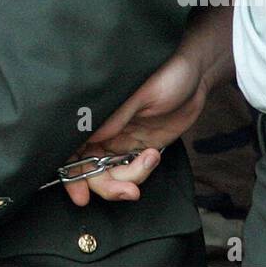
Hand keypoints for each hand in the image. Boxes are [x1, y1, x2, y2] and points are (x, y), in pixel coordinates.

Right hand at [64, 52, 208, 206]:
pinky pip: (132, 172)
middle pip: (89, 168)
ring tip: (149, 162)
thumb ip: (115, 115)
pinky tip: (153, 156)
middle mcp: (103, 129)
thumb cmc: (165, 72)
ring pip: (111, 174)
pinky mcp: (139, 148)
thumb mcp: (140, 92)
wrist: (195, 72)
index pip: (71, 145)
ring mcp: (120, 140)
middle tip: (127, 191)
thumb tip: (90, 138)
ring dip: (127, 180)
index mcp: (95, 112)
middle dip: (105, 185)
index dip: (70, 171)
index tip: (81, 194)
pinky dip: (141, 173)